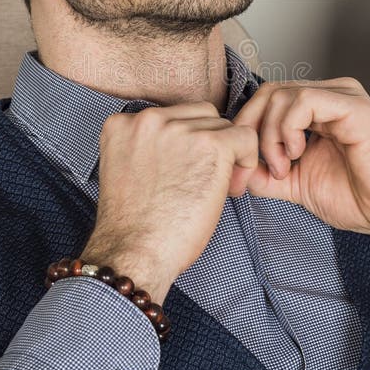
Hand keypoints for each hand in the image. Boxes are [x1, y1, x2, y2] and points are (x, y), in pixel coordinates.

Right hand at [83, 102, 258, 303]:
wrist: (135, 253)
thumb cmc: (133, 227)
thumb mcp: (129, 172)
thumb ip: (148, 149)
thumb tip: (187, 146)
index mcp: (122, 124)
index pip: (171, 117)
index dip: (186, 146)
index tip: (185, 174)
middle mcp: (148, 119)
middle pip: (200, 116)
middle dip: (209, 145)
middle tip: (206, 182)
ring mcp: (178, 129)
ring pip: (223, 126)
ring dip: (227, 154)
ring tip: (218, 188)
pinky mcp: (210, 144)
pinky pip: (245, 137)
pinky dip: (247, 160)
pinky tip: (232, 187)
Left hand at [233, 78, 369, 240]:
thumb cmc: (360, 198)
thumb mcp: (296, 185)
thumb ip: (265, 174)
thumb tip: (235, 170)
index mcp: (316, 109)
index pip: (265, 100)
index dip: (245, 131)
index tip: (241, 172)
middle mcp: (329, 95)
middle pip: (267, 93)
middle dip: (250, 132)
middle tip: (255, 168)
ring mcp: (342, 96)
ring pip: (280, 95)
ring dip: (270, 136)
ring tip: (284, 167)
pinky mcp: (352, 106)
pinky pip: (303, 101)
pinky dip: (288, 129)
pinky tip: (297, 154)